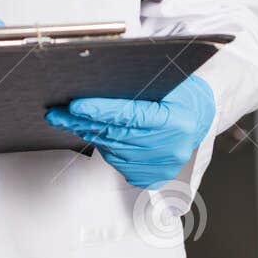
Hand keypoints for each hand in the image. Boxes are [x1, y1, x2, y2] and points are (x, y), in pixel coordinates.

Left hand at [45, 74, 215, 188]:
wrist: (200, 115)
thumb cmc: (180, 92)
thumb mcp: (166, 80)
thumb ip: (137, 84)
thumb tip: (97, 80)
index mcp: (176, 122)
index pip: (131, 116)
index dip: (101, 111)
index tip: (76, 105)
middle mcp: (171, 148)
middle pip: (117, 136)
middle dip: (83, 123)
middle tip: (57, 113)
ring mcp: (162, 167)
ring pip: (113, 150)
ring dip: (90, 135)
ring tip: (71, 120)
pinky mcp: (153, 177)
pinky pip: (118, 163)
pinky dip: (105, 147)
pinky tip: (94, 134)